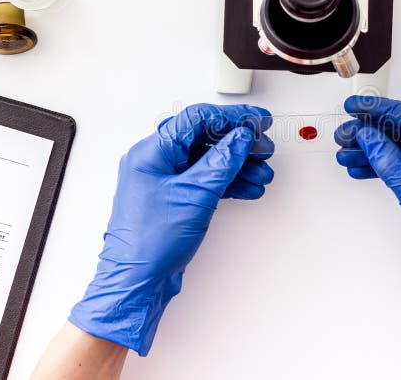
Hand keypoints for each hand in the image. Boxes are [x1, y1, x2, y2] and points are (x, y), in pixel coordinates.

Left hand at [69, 104, 273, 354]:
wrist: (138, 283)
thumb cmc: (149, 243)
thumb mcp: (195, 195)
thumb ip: (221, 161)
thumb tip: (240, 137)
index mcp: (152, 152)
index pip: (197, 119)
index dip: (231, 117)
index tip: (255, 120)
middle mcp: (156, 162)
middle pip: (205, 138)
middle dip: (238, 142)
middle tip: (262, 146)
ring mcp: (165, 181)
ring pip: (208, 160)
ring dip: (238, 164)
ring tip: (261, 170)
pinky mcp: (175, 199)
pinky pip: (206, 180)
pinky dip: (228, 182)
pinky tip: (248, 186)